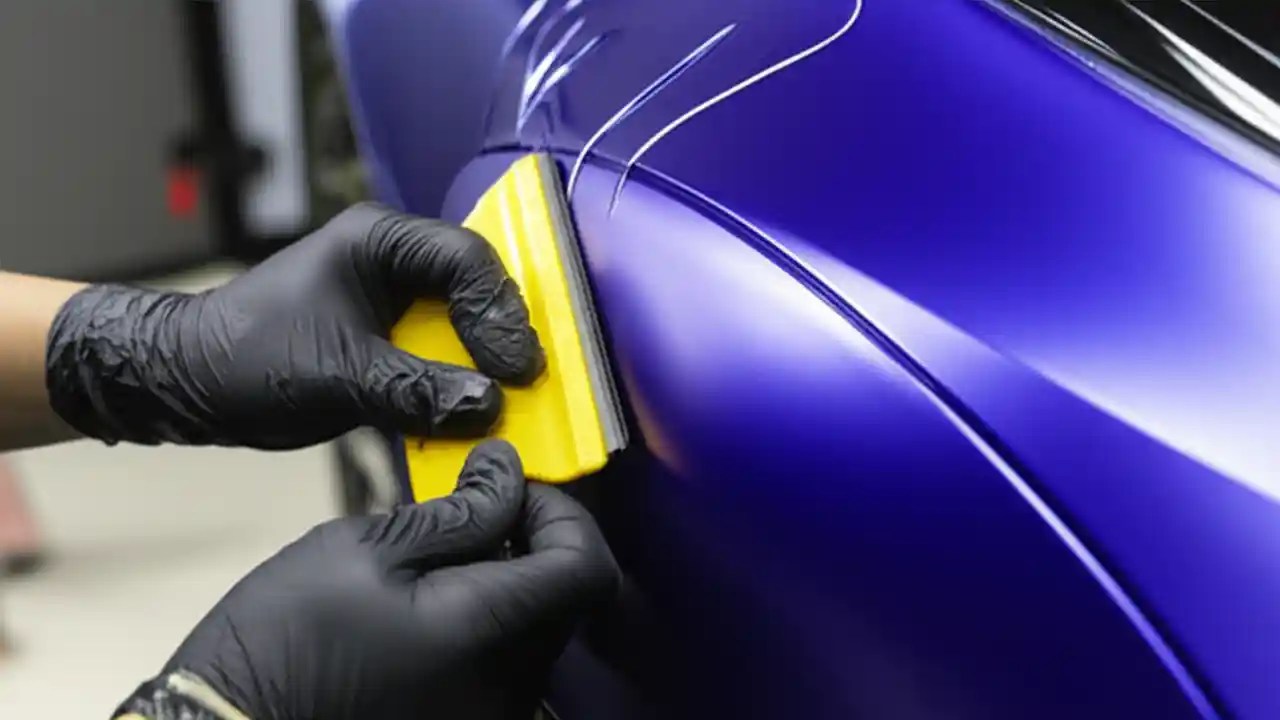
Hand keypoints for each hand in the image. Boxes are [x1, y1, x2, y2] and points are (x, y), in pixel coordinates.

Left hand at [46, 203, 544, 447]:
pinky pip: (443, 354)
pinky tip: (474, 413)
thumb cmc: (247, 358)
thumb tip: (488, 405)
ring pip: (465, 323)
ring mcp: (394, 300)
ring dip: (486, 363)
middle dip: (502, 336)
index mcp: (380, 240)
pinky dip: (460, 383)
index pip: (465, 260)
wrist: (187, 383)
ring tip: (510, 401)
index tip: (516, 367)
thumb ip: (414, 388)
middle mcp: (394, 262)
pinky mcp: (390, 339)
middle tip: (526, 384)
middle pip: (477, 287)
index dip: (500, 312)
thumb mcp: (335, 374)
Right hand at [143, 441, 617, 719]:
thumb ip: (457, 513)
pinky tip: (428, 604)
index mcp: (487, 635)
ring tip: (436, 557)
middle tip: (471, 509)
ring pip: (537, 629)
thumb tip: (509, 476)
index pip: (587, 566)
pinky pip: (506, 664)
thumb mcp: (363, 551)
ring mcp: (491, 715)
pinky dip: (488, 621)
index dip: (563, 514)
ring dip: (508, 579)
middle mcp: (507, 688)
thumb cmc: (281, 645)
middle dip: (532, 540)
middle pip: (566, 598)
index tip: (514, 490)